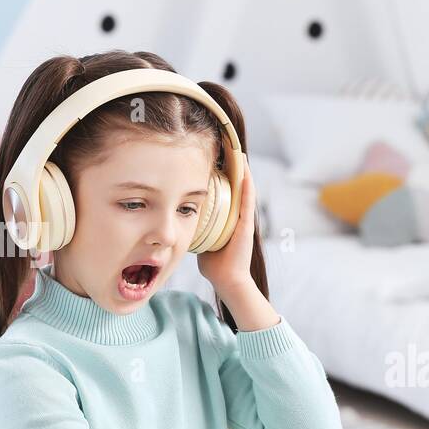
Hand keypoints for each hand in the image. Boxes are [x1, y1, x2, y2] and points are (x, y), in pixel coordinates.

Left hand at [196, 151, 256, 293]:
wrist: (227, 281)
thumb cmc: (215, 266)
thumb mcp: (202, 241)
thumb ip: (196, 230)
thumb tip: (181, 222)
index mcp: (229, 220)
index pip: (226, 193)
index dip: (223, 176)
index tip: (216, 160)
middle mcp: (239, 217)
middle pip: (236, 187)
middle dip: (233, 168)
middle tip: (228, 147)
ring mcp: (244, 220)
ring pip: (244, 189)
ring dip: (242, 170)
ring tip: (238, 152)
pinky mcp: (246, 224)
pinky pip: (247, 199)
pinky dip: (246, 184)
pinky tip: (244, 169)